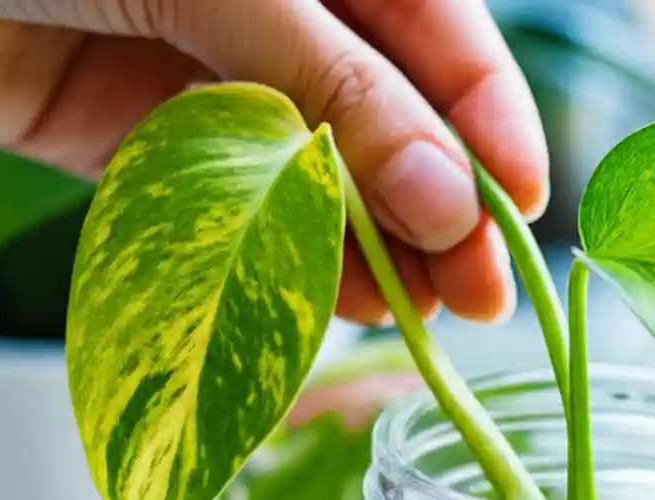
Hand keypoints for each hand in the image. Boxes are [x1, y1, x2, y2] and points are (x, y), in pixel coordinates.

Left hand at [0, 0, 548, 325]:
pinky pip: (234, 206)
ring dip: (372, 244)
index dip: (484, 120)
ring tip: (421, 314)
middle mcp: (273, 11)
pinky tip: (339, 298)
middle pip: (387, 116)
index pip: (436, 33)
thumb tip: (441, 189)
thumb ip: (332, 86)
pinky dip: (287, 255)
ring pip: (318, 172)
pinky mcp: (134, 140)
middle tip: (476, 297)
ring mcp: (205, 76)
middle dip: (436, 204)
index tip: (520, 210)